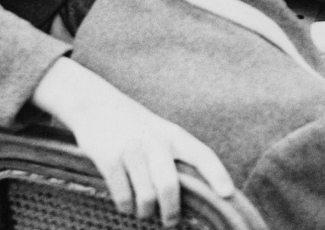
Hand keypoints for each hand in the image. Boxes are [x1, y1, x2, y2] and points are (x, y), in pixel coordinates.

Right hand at [30, 58, 233, 226]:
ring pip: (146, 197)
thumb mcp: (161, 133)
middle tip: (172, 222)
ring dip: (146, 212)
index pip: (202, 155)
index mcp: (174, 135)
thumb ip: (175, 156)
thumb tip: (191, 193)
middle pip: (170, 186)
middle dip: (172, 211)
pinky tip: (127, 206)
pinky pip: (123, 196)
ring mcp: (132, 150)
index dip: (217, 174)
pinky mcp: (108, 159)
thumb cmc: (135, 126)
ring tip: (145, 213)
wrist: (96, 106)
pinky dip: (126, 207)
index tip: (227, 194)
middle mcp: (156, 141)